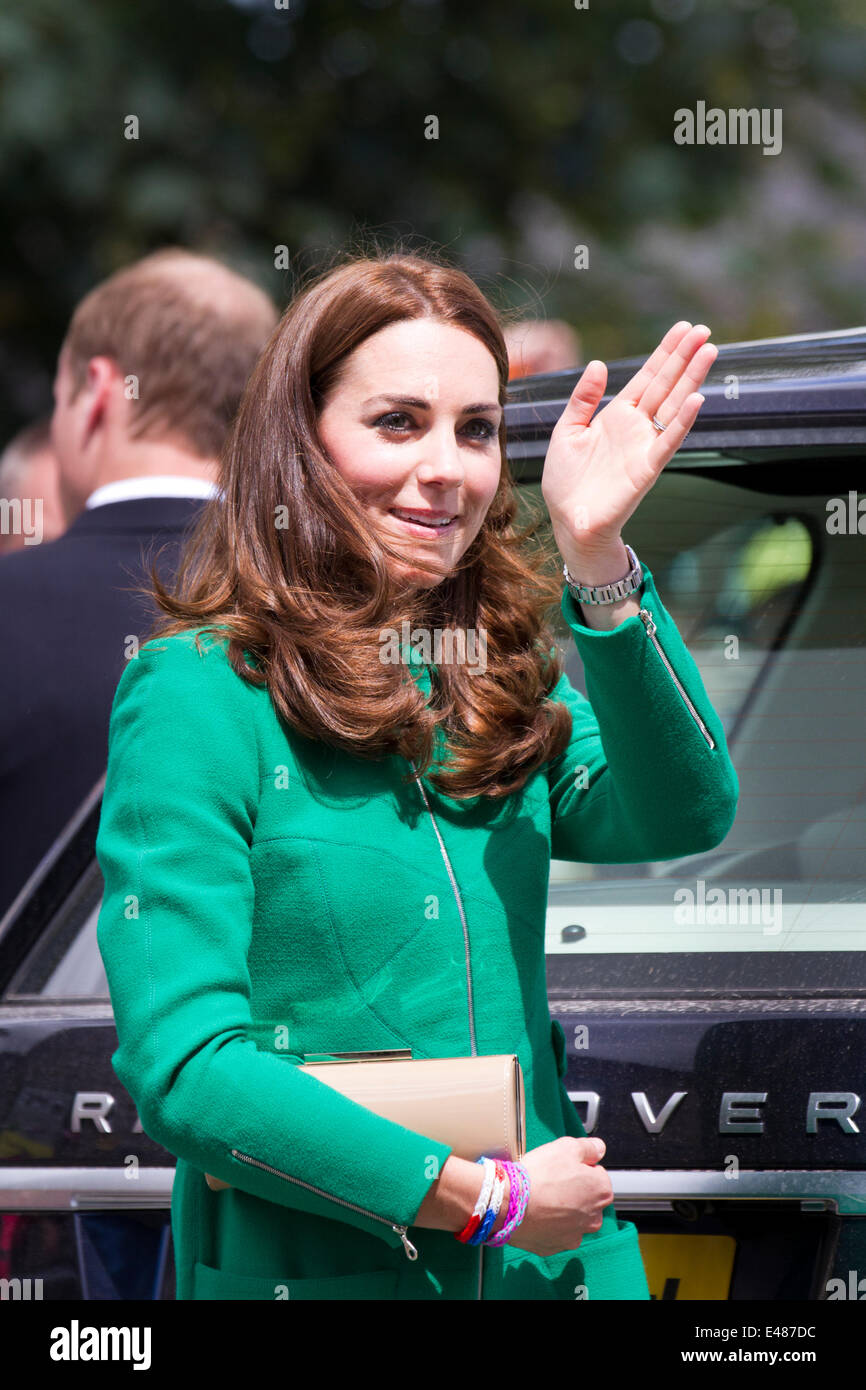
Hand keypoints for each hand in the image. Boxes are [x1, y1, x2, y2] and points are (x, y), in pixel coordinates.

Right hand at [504, 1136, 614, 1256]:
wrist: (509, 1203)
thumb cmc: (539, 1175)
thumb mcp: (567, 1147)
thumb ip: (589, 1147)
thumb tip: (599, 1149)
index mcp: (601, 1191)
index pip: (597, 1175)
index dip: (579, 1168)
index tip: (564, 1167)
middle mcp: (593, 1218)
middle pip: (587, 1200)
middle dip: (574, 1192)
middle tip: (552, 1181)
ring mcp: (574, 1235)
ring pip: (572, 1219)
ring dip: (562, 1211)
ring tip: (542, 1198)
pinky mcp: (555, 1247)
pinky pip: (555, 1233)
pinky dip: (548, 1225)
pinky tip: (536, 1213)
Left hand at [541, 321, 717, 557]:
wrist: (569, 521)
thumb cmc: (566, 482)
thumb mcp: (566, 431)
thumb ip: (583, 399)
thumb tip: (597, 363)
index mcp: (617, 415)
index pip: (647, 377)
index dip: (665, 352)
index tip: (684, 328)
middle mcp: (636, 427)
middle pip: (666, 384)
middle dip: (684, 357)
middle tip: (705, 330)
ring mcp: (644, 446)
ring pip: (673, 405)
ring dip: (692, 379)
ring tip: (709, 352)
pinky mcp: (646, 469)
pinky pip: (668, 442)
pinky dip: (682, 421)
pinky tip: (697, 398)